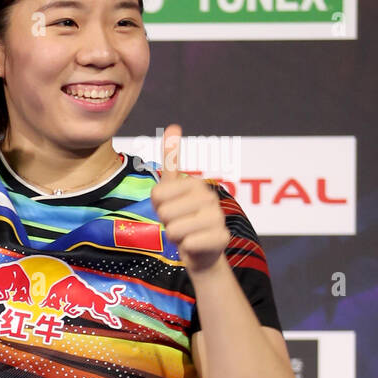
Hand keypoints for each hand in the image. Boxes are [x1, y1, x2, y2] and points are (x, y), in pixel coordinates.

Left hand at [149, 124, 228, 275]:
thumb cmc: (182, 219)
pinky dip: (186, 248)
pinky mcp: (221, 238)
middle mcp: (209, 196)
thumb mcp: (171, 190)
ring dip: (175, 236)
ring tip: (187, 234)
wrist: (201, 252)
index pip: (156, 194)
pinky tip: (196, 245)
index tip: (170, 208)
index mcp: (195, 183)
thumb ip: (171, 161)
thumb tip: (173, 125)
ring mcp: (217, 217)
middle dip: (166, 222)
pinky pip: (187, 243)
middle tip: (179, 223)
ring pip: (174, 229)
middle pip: (164, 212)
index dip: (158, 206)